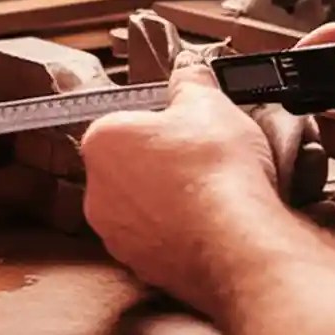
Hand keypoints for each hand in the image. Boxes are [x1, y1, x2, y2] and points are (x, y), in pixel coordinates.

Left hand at [79, 66, 277, 303]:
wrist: (237, 241)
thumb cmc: (217, 171)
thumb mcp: (209, 104)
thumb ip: (191, 82)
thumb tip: (188, 70)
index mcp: (102, 141)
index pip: (125, 122)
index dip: (161, 124)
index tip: (186, 130)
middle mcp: (97, 190)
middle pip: (130, 166)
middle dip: (161, 163)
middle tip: (199, 160)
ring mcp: (115, 232)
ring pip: (142, 205)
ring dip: (168, 199)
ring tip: (208, 194)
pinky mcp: (139, 265)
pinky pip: (156, 239)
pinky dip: (177, 232)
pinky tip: (207, 223)